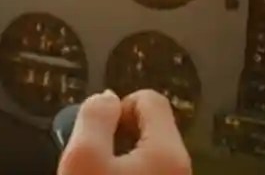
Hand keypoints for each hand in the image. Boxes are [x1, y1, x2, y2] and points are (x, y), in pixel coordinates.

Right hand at [59, 90, 191, 174]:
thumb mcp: (83, 159)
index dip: (118, 106)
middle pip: (149, 127)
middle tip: (91, 157)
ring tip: (94, 172)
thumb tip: (106, 97)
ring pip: (144, 154)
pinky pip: (145, 173)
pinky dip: (123, 172)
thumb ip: (95, 118)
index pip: (151, 99)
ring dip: (117, 157)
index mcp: (169, 152)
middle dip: (116, 134)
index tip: (97, 130)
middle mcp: (181, 168)